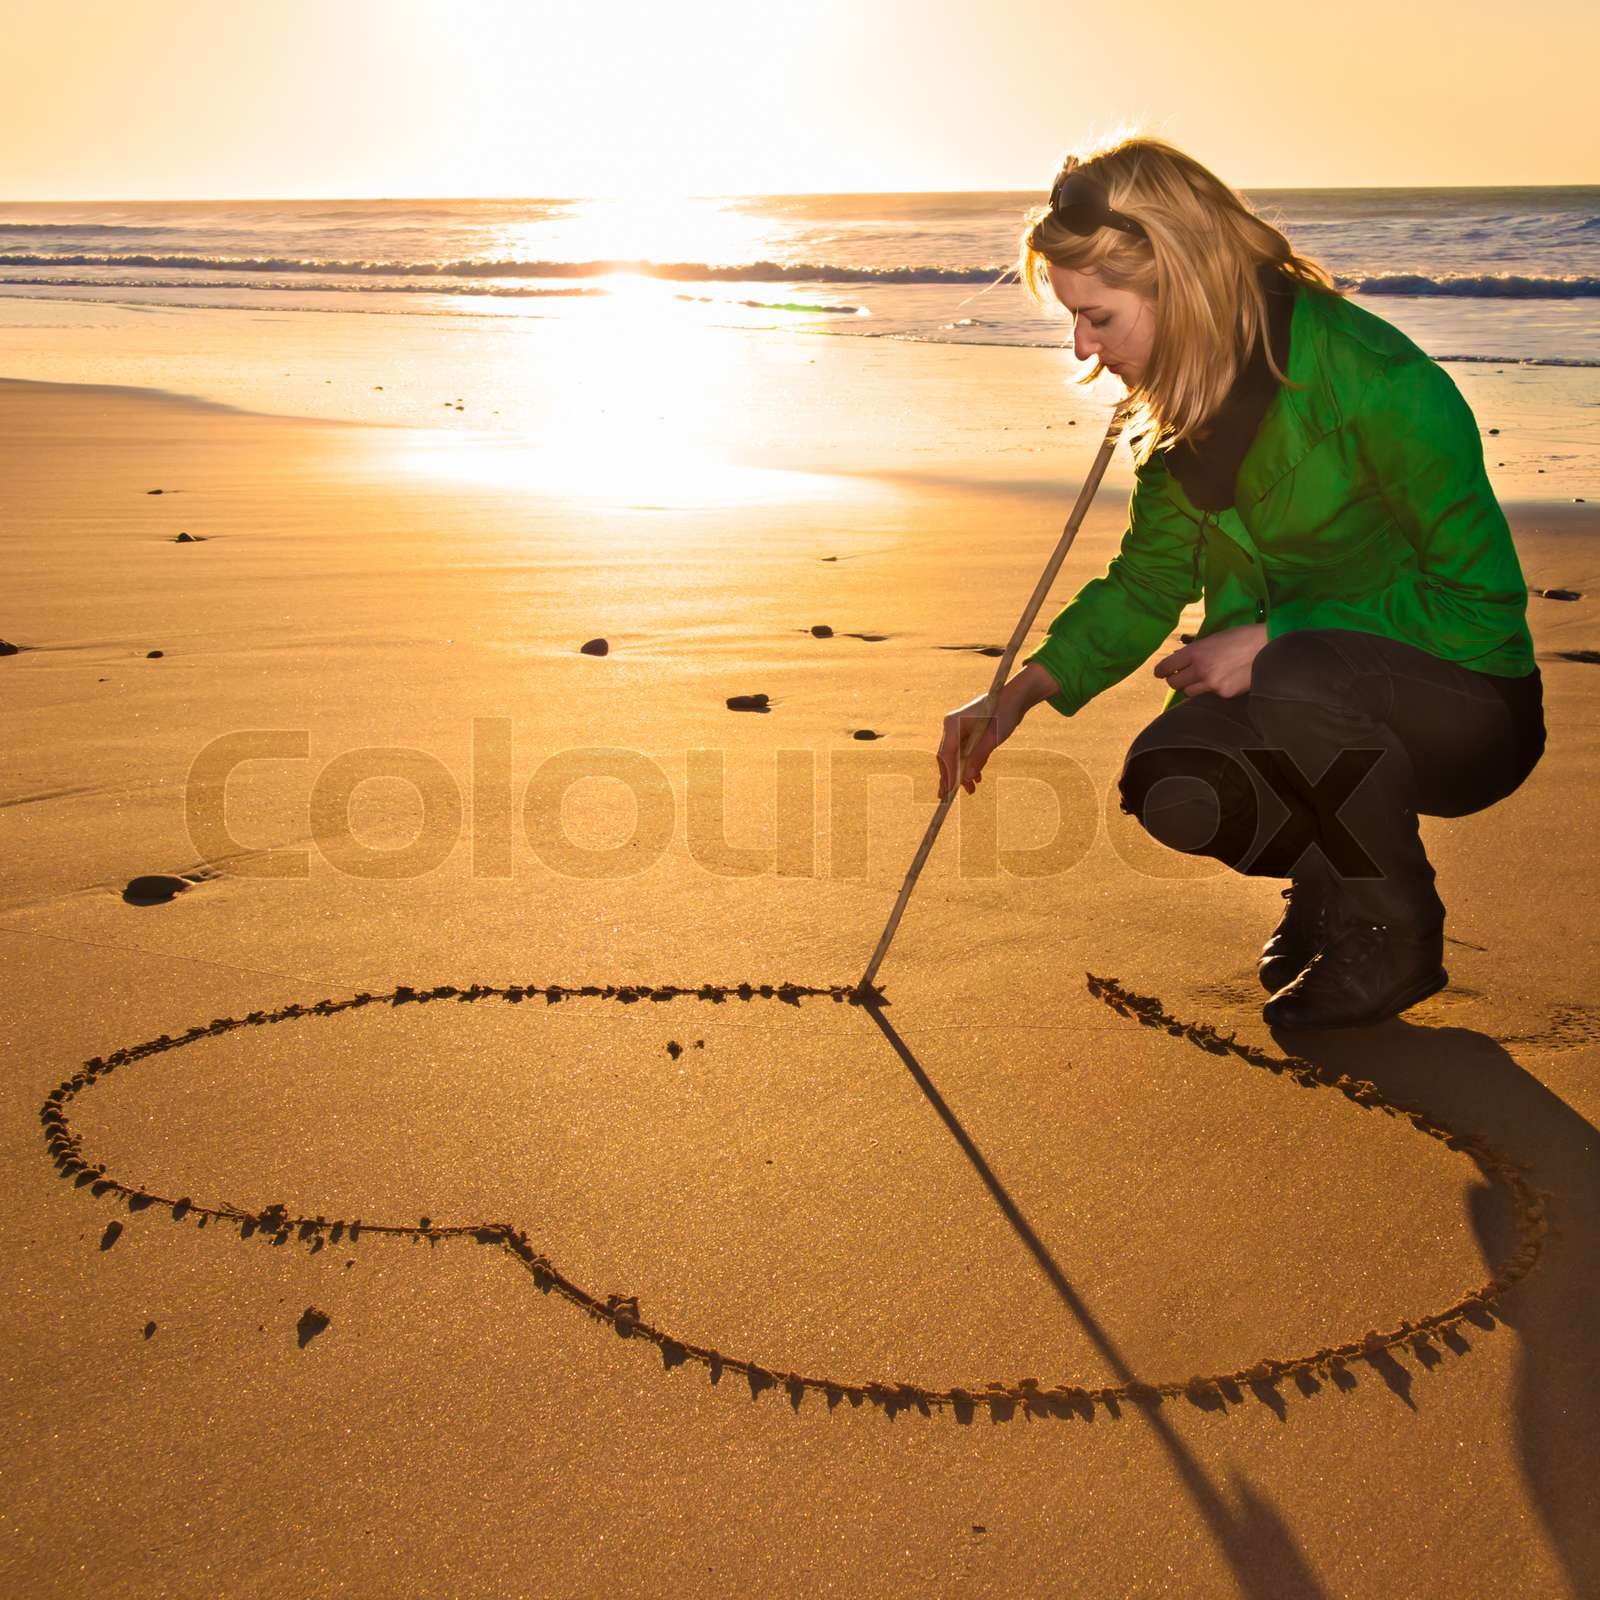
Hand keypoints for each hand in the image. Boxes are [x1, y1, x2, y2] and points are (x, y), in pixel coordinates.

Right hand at [936, 665, 1055, 799]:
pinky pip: (963, 752)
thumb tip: (967, 778)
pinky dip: (969, 764)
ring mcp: (958, 728)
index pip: (946, 754)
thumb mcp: (993, 737)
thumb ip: (979, 757)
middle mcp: (951, 726)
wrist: (1015, 697)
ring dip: (962, 773)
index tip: (948, 792)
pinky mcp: (966, 731)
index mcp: (953, 724)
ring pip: (955, 756)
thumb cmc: (1005, 713)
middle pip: (947, 756)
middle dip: (952, 777)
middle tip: (950, 797)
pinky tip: (977, 777)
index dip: (947, 774)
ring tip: (971, 790)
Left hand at [1153, 623, 1267, 698]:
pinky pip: (1210, 694)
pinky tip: (1226, 679)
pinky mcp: (1224, 693)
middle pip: (1174, 683)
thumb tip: (1180, 659)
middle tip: (1180, 677)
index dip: (1161, 671)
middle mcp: (1200, 669)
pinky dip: (1213, 689)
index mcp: (1196, 651)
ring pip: (1190, 692)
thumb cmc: (1243, 637)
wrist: (1270, 647)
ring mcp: (1212, 684)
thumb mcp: (1215, 638)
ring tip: (1205, 677)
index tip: (1159, 673)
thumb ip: (1197, 651)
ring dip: (1193, 686)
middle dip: (1175, 680)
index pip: (1167, 666)